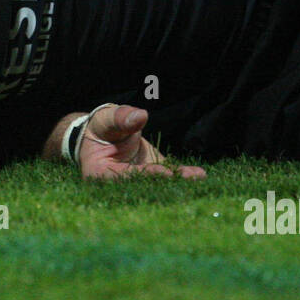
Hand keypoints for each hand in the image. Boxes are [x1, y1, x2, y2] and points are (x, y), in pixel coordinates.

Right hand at [78, 105, 205, 179]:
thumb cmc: (102, 127)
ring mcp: (137, 181)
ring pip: (158, 183)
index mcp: (100, 173)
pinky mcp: (151, 176)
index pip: (125, 175)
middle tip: (186, 180)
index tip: (165, 173)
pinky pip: (167, 177)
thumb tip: (141, 115)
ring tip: (197, 178)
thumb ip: (121, 118)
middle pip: (143, 184)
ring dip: (178, 181)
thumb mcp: (107, 120)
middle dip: (166, 182)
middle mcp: (119, 183)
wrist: (107, 134)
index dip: (145, 174)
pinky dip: (182, 175)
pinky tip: (198, 175)